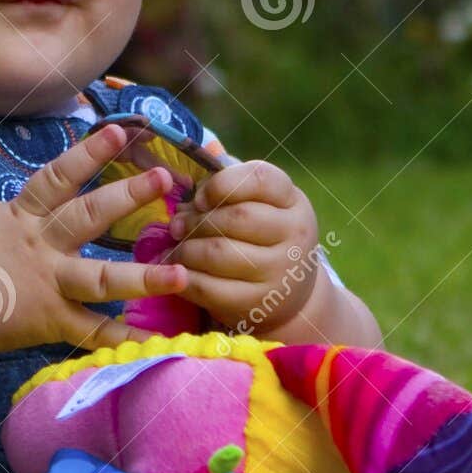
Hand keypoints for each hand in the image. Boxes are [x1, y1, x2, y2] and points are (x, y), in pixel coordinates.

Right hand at [0, 123, 187, 354]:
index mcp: (23, 217)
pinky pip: (93, 332)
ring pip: (103, 278)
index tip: (119, 130)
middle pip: (89, 216)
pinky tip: (156, 342)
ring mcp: (49, 283)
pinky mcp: (50, 320)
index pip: (59, 176)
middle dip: (128, 196)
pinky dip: (123, 340)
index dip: (89, 153)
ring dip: (145, 278)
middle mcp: (42, 245)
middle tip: (164, 178)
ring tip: (183, 273)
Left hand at [164, 159, 320, 334]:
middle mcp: (295, 234)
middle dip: (197, 220)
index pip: (260, 178)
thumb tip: (196, 168)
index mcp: (293, 201)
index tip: (200, 198)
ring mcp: (279, 272)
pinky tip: (176, 270)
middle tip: (177, 225)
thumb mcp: (261, 205)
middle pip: (236, 217)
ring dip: (186, 248)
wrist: (289, 296)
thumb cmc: (262, 238)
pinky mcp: (257, 304)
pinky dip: (184, 276)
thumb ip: (230, 183)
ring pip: (218, 252)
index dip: (221, 184)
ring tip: (176, 247)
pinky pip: (208, 287)